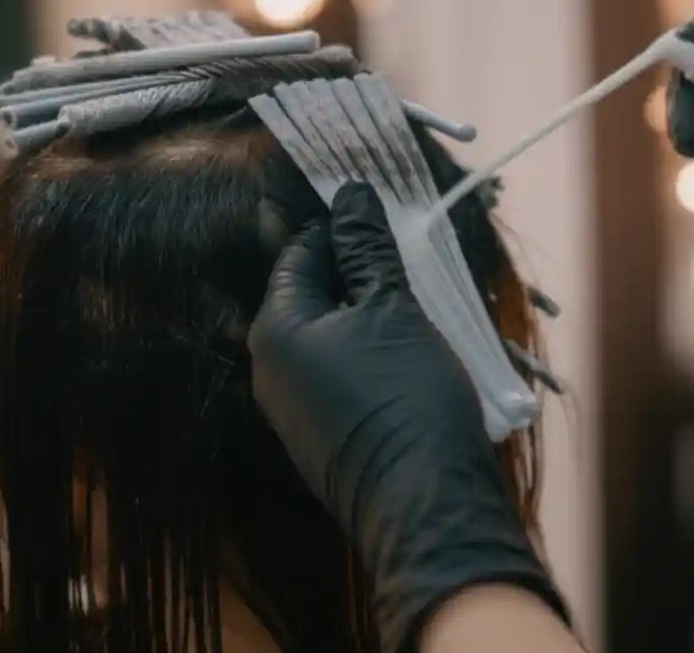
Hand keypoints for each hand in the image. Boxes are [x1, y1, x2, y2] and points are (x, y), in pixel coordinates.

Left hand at [248, 182, 564, 652]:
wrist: (424, 501)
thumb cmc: (404, 394)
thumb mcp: (391, 307)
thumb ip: (366, 248)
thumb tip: (351, 192)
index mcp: (274, 331)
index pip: (299, 254)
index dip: (343, 228)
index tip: (383, 214)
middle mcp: (269, 371)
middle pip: (311, 296)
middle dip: (358, 274)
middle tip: (408, 260)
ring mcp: (293, 411)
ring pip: (328, 338)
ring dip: (368, 315)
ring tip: (418, 306)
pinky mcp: (322, 439)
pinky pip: (339, 377)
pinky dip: (369, 356)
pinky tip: (409, 356)